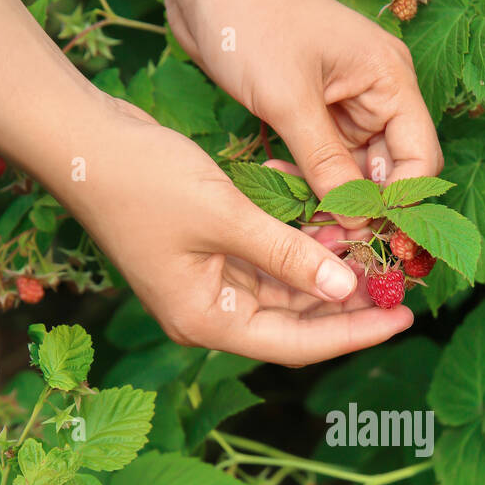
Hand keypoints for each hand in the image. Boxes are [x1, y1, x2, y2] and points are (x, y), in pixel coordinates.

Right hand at [61, 97, 413, 364]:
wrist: (81, 141)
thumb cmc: (143, 179)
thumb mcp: (227, 214)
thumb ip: (289, 253)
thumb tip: (347, 285)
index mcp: (208, 320)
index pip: (298, 344)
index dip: (354, 332)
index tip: (404, 319)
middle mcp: (210, 312)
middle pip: (296, 320)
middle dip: (348, 298)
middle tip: (400, 280)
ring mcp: (208, 283)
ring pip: (286, 287)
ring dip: (326, 264)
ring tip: (373, 244)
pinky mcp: (208, 252)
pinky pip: (267, 256)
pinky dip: (298, 240)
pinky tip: (329, 218)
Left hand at [162, 0, 442, 206]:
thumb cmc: (250, 18)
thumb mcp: (288, 100)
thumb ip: (326, 164)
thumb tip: (356, 220)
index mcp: (390, 79)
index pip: (421, 159)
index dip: (402, 202)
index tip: (366, 235)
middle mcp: (378, 92)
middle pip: (390, 171)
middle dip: (362, 206)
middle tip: (324, 233)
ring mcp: (345, 102)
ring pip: (354, 171)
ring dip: (329, 195)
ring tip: (293, 209)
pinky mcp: (314, 110)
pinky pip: (324, 160)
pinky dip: (307, 178)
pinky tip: (277, 181)